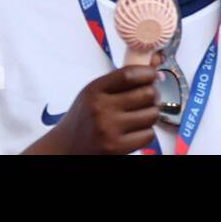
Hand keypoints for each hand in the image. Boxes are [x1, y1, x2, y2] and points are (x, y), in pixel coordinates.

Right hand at [41, 57, 162, 155]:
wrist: (65, 147)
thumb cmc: (83, 118)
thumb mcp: (92, 93)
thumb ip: (117, 82)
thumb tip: (154, 73)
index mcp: (95, 89)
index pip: (129, 75)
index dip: (148, 73)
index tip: (153, 75)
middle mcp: (101, 108)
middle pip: (146, 94)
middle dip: (154, 94)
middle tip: (151, 97)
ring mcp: (109, 129)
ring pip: (151, 115)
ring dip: (152, 113)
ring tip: (143, 114)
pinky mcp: (117, 148)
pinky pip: (148, 135)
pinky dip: (147, 132)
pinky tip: (137, 130)